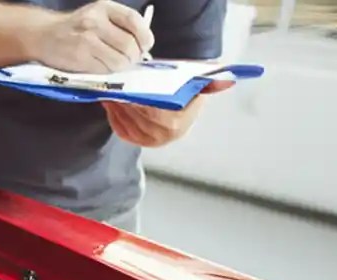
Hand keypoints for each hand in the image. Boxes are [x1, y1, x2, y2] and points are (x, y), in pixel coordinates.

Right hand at [26, 0, 154, 72]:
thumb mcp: (98, 16)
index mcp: (104, 7)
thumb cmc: (76, 28)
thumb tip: (144, 48)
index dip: (145, 37)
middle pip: (129, 45)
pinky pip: (104, 70)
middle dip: (134, 57)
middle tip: (129, 61)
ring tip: (116, 65)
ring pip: (118, 61)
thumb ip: (120, 26)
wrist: (43, 35)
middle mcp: (95, 21)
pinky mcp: (79, 58)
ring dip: (122, 67)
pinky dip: (108, 72)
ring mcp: (86, 40)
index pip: (134, 20)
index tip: (145, 46)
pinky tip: (102, 67)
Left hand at [103, 80, 233, 146]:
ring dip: (116, 110)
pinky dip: (115, 119)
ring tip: (109, 94)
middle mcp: (165, 135)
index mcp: (178, 121)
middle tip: (111, 89)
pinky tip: (111, 106)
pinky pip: (124, 132)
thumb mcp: (200, 82)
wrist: (185, 98)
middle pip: (136, 120)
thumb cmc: (189, 87)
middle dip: (122, 104)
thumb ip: (212, 82)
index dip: (135, 102)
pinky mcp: (142, 142)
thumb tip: (227, 80)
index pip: (152, 113)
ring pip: (128, 125)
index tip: (125, 90)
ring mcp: (153, 141)